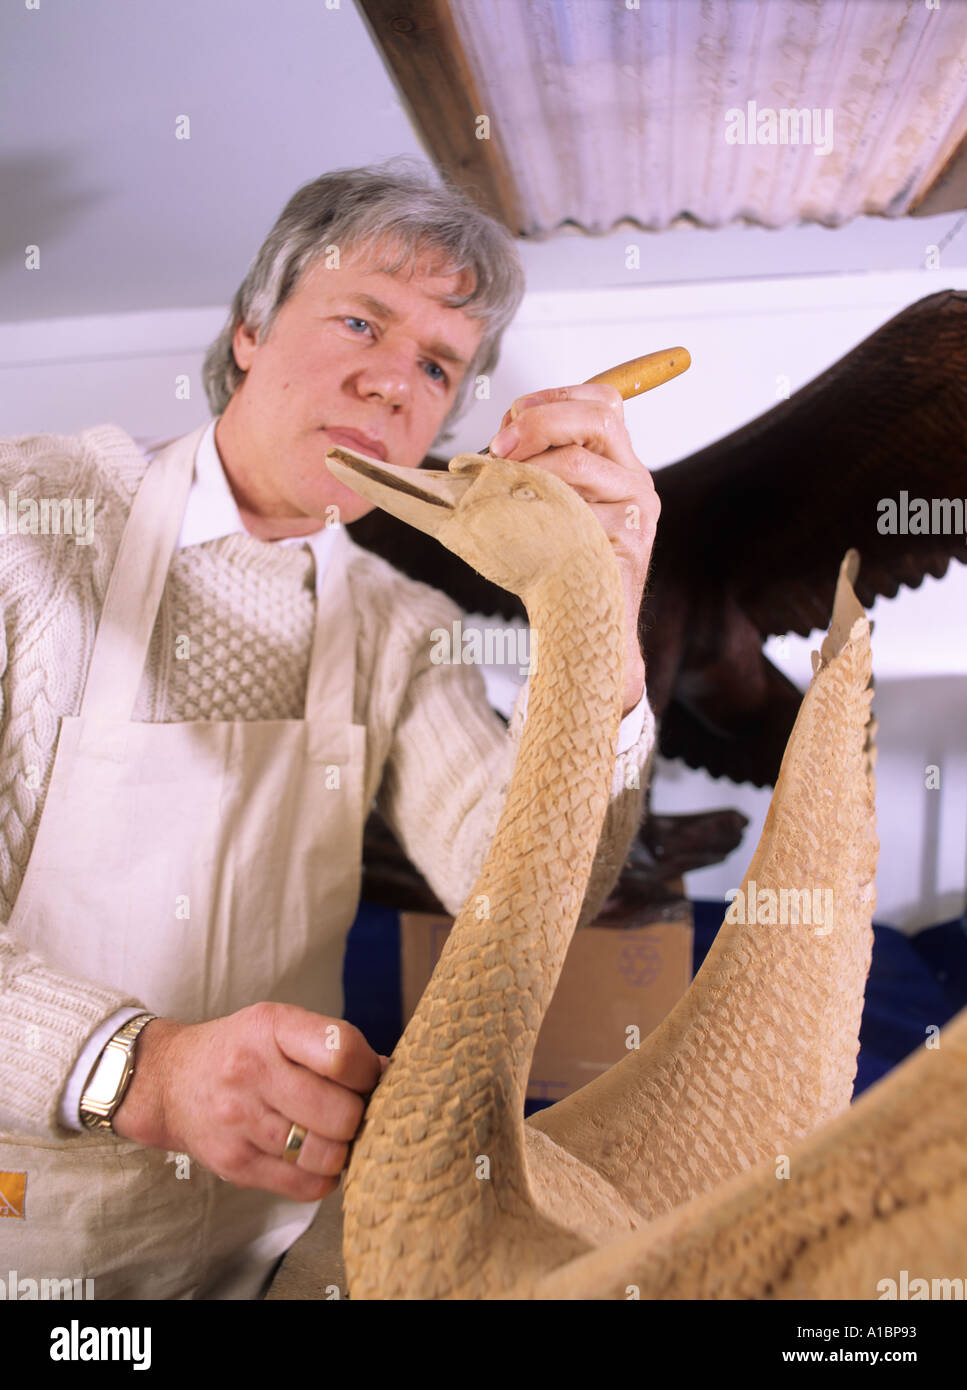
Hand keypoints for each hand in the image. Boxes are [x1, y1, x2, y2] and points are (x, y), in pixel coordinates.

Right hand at [112, 1004, 383, 1201]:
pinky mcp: (234, 1164)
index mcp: (271, 1027)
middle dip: (359, 1116)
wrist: (170, 1081)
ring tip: (333, 1136)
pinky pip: (304, 1185)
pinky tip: (314, 1158)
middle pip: (341, 1113)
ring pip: (326, 1155)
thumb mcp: (281, 1026)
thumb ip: (335, 1046)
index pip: (342, 1053)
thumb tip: (392, 1075)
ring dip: (342, 1150)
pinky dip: (323, 1176)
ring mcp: (240, 1121)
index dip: (369, 1072)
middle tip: (351, 1112)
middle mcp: (251, 1072)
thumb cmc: (243, 1050)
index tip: (367, 1077)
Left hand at [489, 384, 656, 714]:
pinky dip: (538, 514)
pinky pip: (579, 514)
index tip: (506, 429)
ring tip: (502, 494)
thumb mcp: (540, 503)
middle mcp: (635, 478)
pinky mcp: (630, 543)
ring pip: (580, 465)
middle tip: (499, 450)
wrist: (583, 623)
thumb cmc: (553, 562)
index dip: (549, 399)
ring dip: (529, 472)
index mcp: (616, 460)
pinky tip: (519, 527)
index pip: (600, 399)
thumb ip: (527, 468)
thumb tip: (479, 453)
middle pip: (599, 415)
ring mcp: (637, 510)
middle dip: (539, 422)